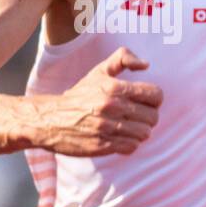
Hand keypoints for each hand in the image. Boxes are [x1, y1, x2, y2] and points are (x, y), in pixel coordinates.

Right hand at [39, 47, 162, 155]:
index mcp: (114, 88)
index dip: (154, 99)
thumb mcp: (98, 72)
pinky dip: (129, 144)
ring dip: (139, 132)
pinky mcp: (103, 145)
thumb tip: (145, 64)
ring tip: (128, 127)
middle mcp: (112, 107)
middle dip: (148, 117)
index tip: (145, 101)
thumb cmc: (80, 95)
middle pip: (153, 117)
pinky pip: (132, 147)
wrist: (49, 119)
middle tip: (136, 116)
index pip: (156, 95)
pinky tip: (119, 137)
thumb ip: (122, 59)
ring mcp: (107, 128)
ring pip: (145, 133)